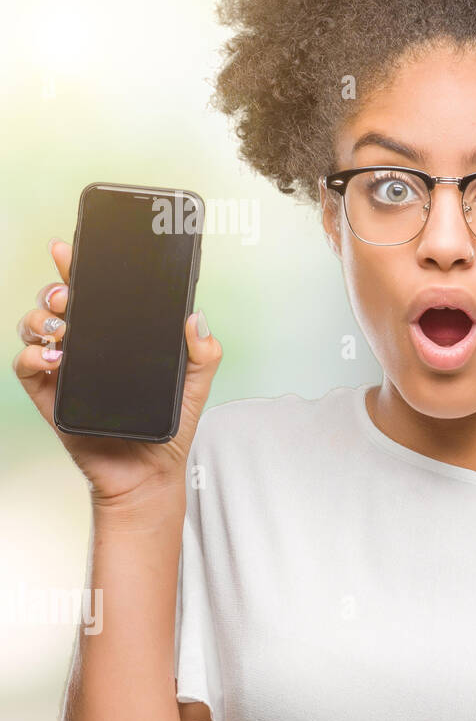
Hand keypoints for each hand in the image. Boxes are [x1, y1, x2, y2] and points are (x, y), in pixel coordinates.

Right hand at [12, 237, 223, 504]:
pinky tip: (53, 356)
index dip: (77, 268)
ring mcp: (64, 368)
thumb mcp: (196, 383)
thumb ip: (203, 352)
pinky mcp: (50, 395)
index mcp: (117, 336)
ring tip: (63, 326)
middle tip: (70, 295)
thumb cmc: (170, 425)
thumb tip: (196, 319)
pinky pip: (26, 366)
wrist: (151, 471)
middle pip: (56, 303)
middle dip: (56, 289)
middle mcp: (86, 346)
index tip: (70, 249)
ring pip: (34, 327)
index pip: (93, 294)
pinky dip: (33, 355)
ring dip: (41, 318)